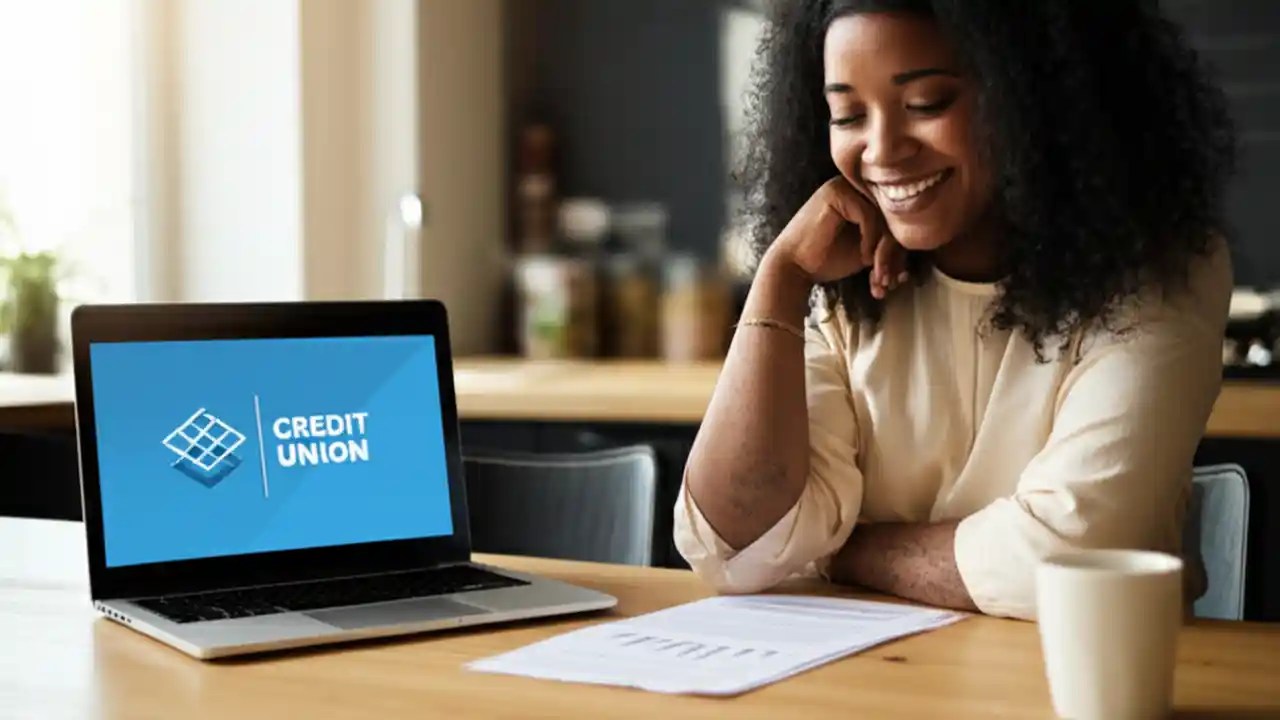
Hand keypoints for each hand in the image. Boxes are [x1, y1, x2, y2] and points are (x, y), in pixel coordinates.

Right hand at [768, 176, 907, 298]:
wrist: (795, 268)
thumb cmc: (827, 260)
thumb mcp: (867, 250)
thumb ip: (888, 242)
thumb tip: (917, 245)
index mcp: (861, 197)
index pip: (893, 217)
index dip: (898, 249)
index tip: (897, 277)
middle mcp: (854, 187)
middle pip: (891, 215)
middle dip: (894, 254)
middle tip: (889, 281)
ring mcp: (844, 186)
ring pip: (884, 216)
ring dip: (885, 251)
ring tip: (879, 277)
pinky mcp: (836, 193)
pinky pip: (870, 215)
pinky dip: (871, 240)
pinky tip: (863, 258)